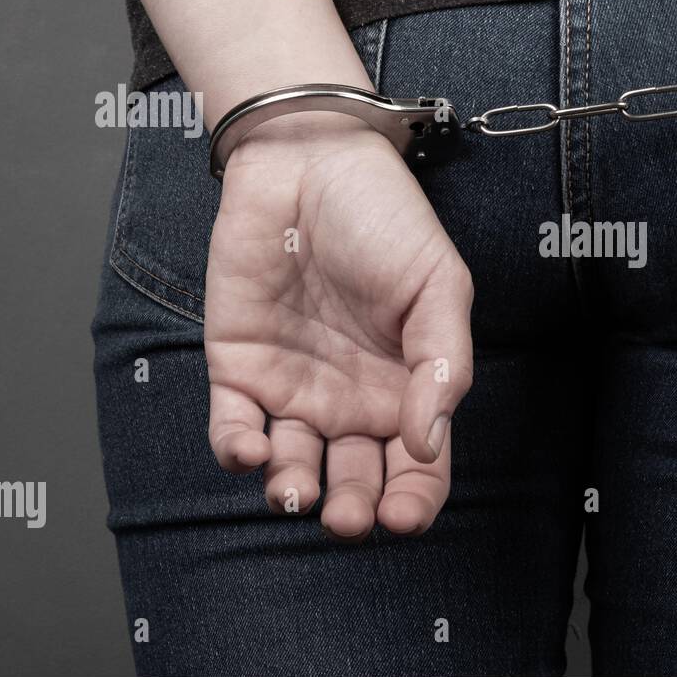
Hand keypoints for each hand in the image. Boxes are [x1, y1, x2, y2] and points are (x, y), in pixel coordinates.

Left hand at [204, 113, 473, 536]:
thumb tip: (429, 442)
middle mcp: (353, 397)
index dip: (415, 499)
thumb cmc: (385, 217)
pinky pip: (234, 426)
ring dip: (295, 490)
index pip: (418, 464)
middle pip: (356, 479)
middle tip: (351, 517)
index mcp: (408, 385)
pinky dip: (239, 450)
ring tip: (299, 491)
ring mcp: (294, 385)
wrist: (310, 159)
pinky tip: (253, 452)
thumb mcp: (439, 286)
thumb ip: (442, 364)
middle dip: (354, 509)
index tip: (403, 516)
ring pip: (294, 465)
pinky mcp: (239, 365)